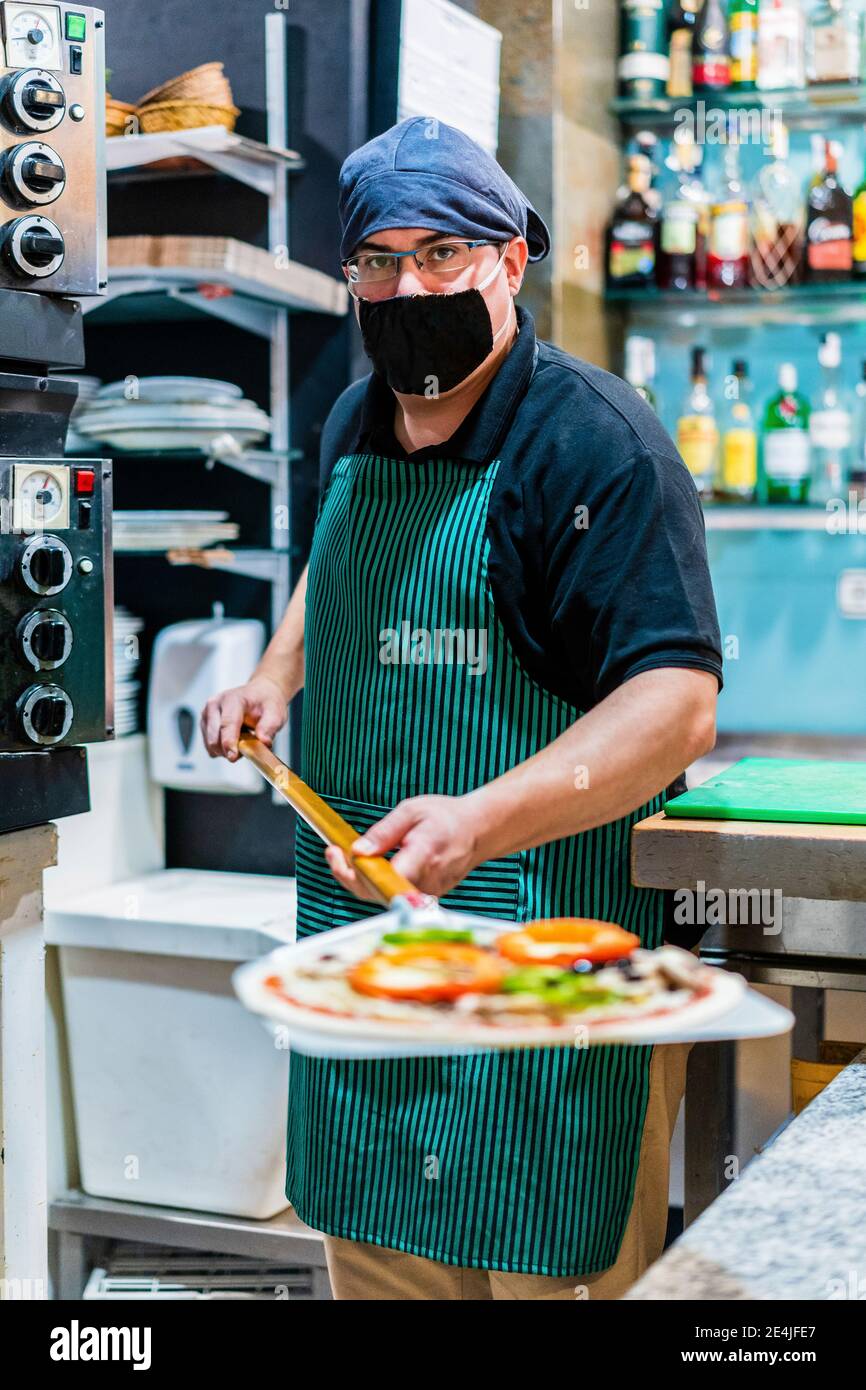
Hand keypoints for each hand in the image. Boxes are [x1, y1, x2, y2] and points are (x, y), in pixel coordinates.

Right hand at [200, 674, 287, 760]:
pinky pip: (210, 747)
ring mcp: (207, 714)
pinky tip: (234, 738)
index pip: (227, 723)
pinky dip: (223, 748)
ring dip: (227, 749)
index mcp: (232, 698)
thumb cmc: (265, 702)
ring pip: (211, 745)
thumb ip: (270, 727)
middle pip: (214, 737)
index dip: (229, 742)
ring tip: (243, 738)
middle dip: (231, 749)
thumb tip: (264, 742)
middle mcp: (215, 704)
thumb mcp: (276, 713)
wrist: (259, 694)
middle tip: (249, 745)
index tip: (233, 757)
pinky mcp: (204, 724)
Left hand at [325, 794, 483, 901]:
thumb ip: (384, 832)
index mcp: (424, 855)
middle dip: (349, 875)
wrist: (478, 830)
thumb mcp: (412, 811)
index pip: (383, 878)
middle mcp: (427, 880)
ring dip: (361, 879)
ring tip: (345, 856)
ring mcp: (429, 892)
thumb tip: (358, 851)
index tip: (336, 854)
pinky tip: (368, 865)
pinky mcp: (427, 897)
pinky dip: (377, 882)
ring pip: (384, 895)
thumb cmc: (446, 817)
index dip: (354, 873)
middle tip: (334, 852)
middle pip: (378, 891)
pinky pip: (394, 894)